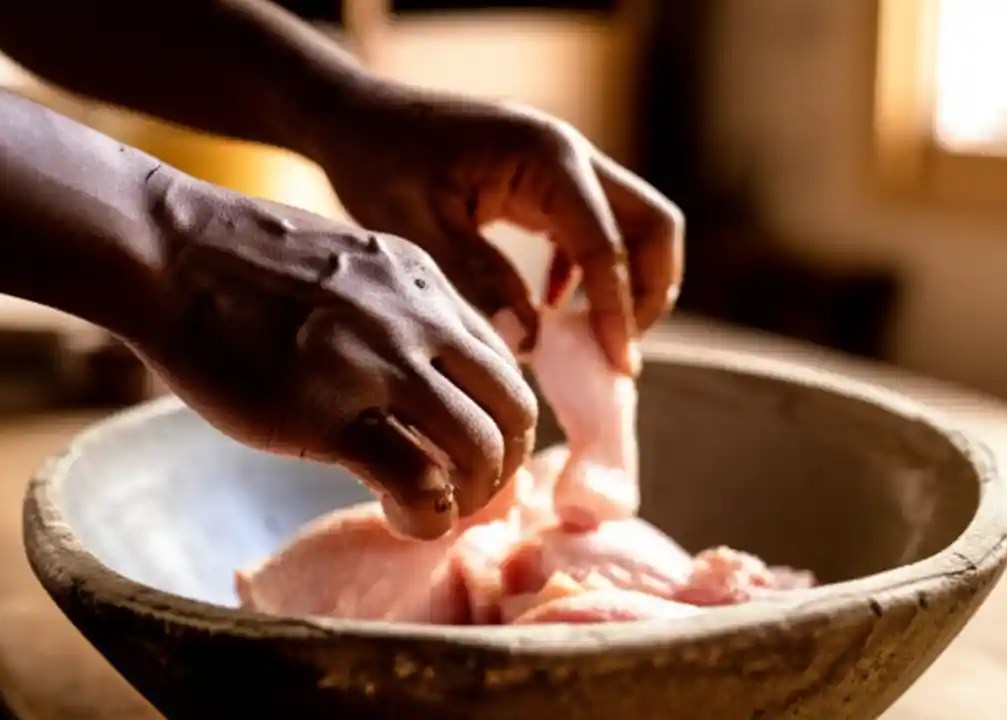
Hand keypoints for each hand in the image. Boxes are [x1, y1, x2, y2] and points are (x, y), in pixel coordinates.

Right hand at [132, 175, 537, 539]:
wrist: (166, 250)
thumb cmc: (235, 262)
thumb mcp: (343, 262)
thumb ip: (391, 305)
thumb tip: (412, 359)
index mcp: (422, 284)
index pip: (502, 360)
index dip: (497, 416)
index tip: (469, 446)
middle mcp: (418, 319)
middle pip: (511, 407)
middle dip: (504, 462)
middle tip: (469, 490)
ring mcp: (377, 364)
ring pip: (479, 447)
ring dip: (473, 495)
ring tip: (438, 508)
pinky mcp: (329, 413)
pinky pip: (417, 480)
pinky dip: (426, 515)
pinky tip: (401, 516)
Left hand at [316, 87, 684, 374]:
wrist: (354, 118)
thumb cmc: (379, 163)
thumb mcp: (419, 229)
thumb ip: (477, 280)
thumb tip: (532, 343)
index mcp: (545, 158)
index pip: (606, 245)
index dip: (618, 311)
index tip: (618, 367)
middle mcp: (568, 154)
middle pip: (651, 225)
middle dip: (649, 292)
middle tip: (618, 353)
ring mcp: (561, 165)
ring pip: (630, 228)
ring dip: (623, 284)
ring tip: (587, 343)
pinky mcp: (545, 181)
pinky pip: (592, 229)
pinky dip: (588, 273)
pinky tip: (548, 308)